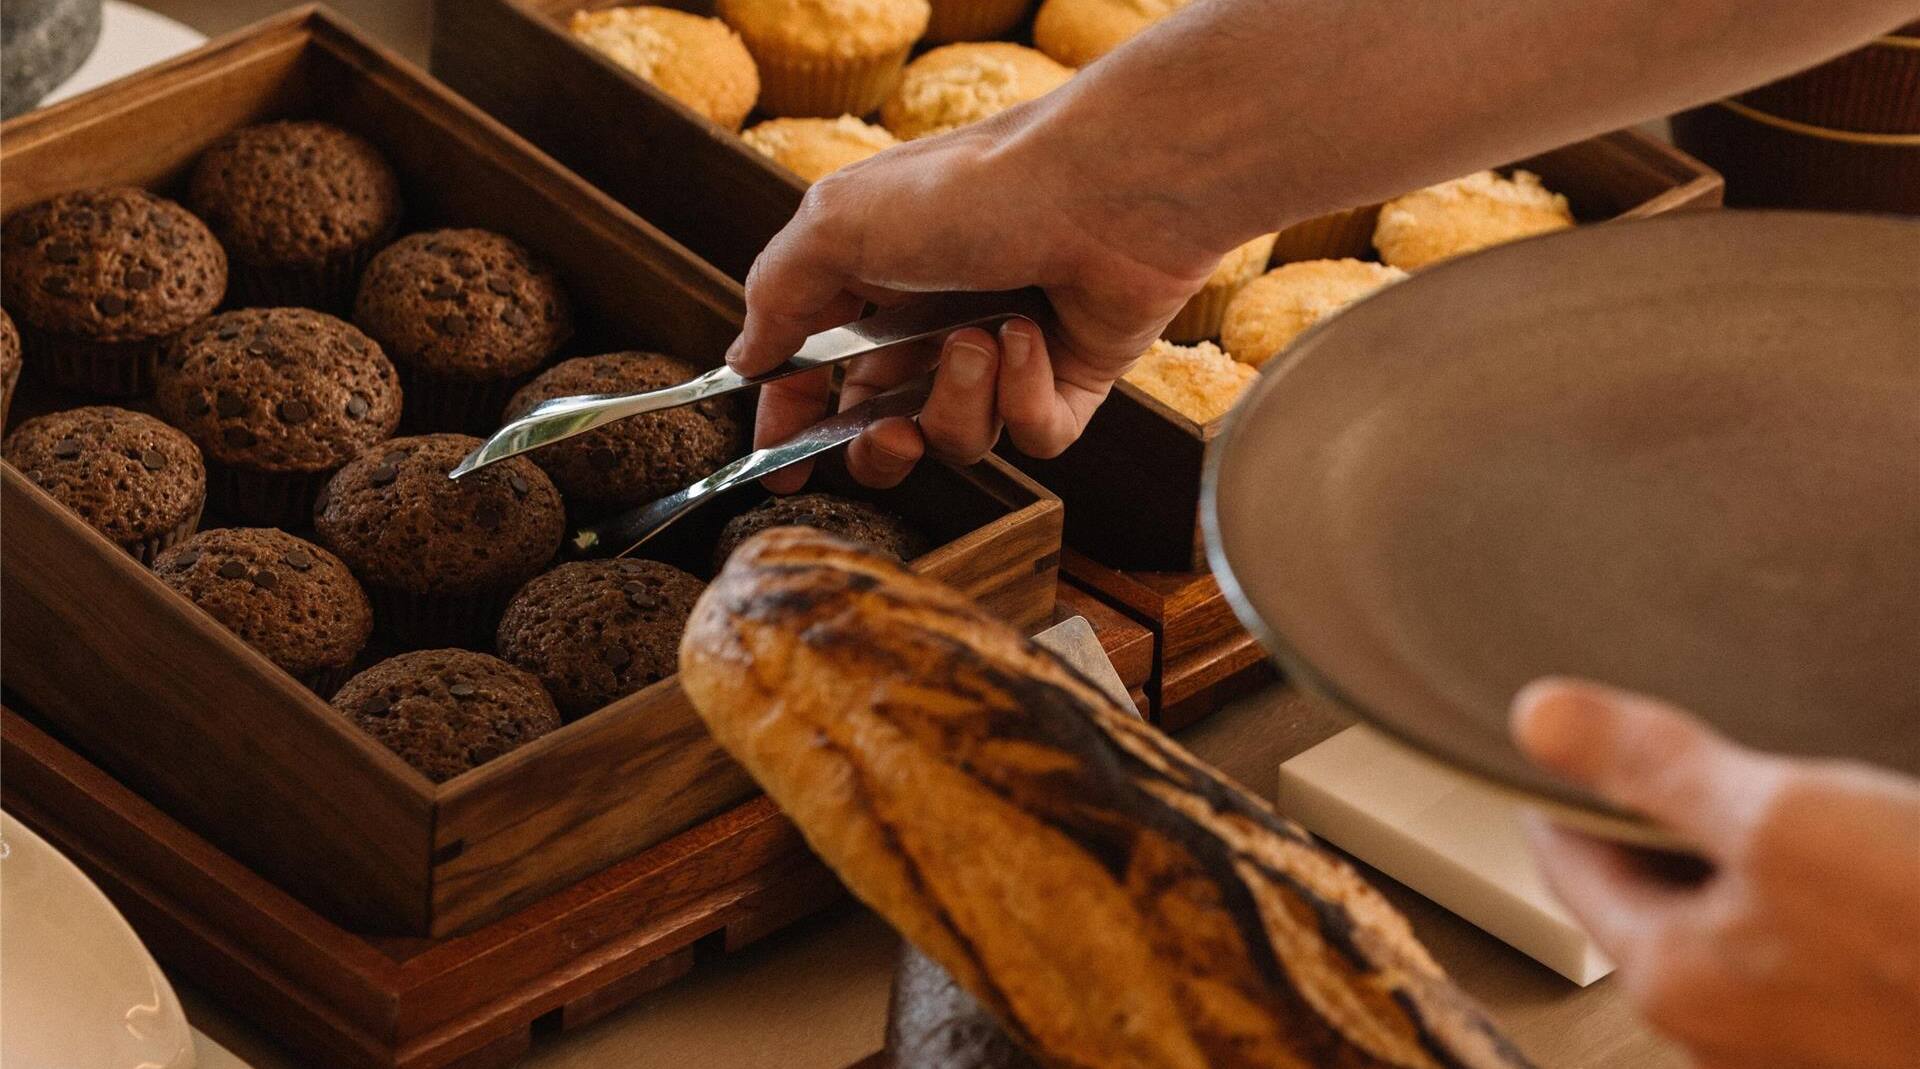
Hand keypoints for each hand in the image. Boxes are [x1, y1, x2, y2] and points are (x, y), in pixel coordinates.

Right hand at [725, 95, 1224, 491]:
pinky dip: (1024, 396)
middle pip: (887, 427)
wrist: (1104, 189)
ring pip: (960, 438)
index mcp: (875, 282)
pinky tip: (1034, 338)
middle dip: (881, 446)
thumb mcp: (837, 224)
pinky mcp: (1070, 381)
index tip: (778, 468)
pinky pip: (1033, 435)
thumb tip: (743, 358)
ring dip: (961, 400)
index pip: (816, 375)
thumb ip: (778, 294)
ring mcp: (1005, 357)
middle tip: (889, 433)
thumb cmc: (972, 189)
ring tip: (980, 339)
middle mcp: (936, 321)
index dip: (794, 425)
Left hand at [1512, 678, 1919, 1068]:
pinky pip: (1804, 947)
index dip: (1555, 794)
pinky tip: (1850, 854)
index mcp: (1670, 975)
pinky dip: (1803, 892)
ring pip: (1731, 922)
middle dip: (1650, 822)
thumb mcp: (1783, 818)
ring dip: (1735, 857)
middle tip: (1660, 754)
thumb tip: (1538, 717)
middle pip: (1647, 898)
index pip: (1567, 867)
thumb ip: (1653, 766)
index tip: (1546, 749)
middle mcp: (1720, 1026)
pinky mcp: (1865, 1029)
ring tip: (1765, 792)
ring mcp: (1796, 1039)